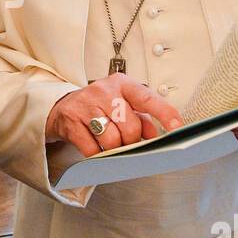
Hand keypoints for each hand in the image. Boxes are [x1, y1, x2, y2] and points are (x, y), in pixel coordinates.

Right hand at [45, 73, 183, 156]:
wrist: (61, 107)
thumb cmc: (98, 106)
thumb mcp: (121, 104)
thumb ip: (141, 117)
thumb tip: (154, 134)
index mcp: (122, 83)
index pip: (147, 98)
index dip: (164, 113)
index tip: (177, 128)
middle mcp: (104, 91)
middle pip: (130, 127)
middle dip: (130, 140)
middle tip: (124, 140)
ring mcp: (85, 105)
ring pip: (112, 140)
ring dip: (113, 148)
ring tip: (107, 141)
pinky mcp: (71, 121)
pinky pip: (92, 149)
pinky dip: (97, 154)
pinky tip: (94, 146)